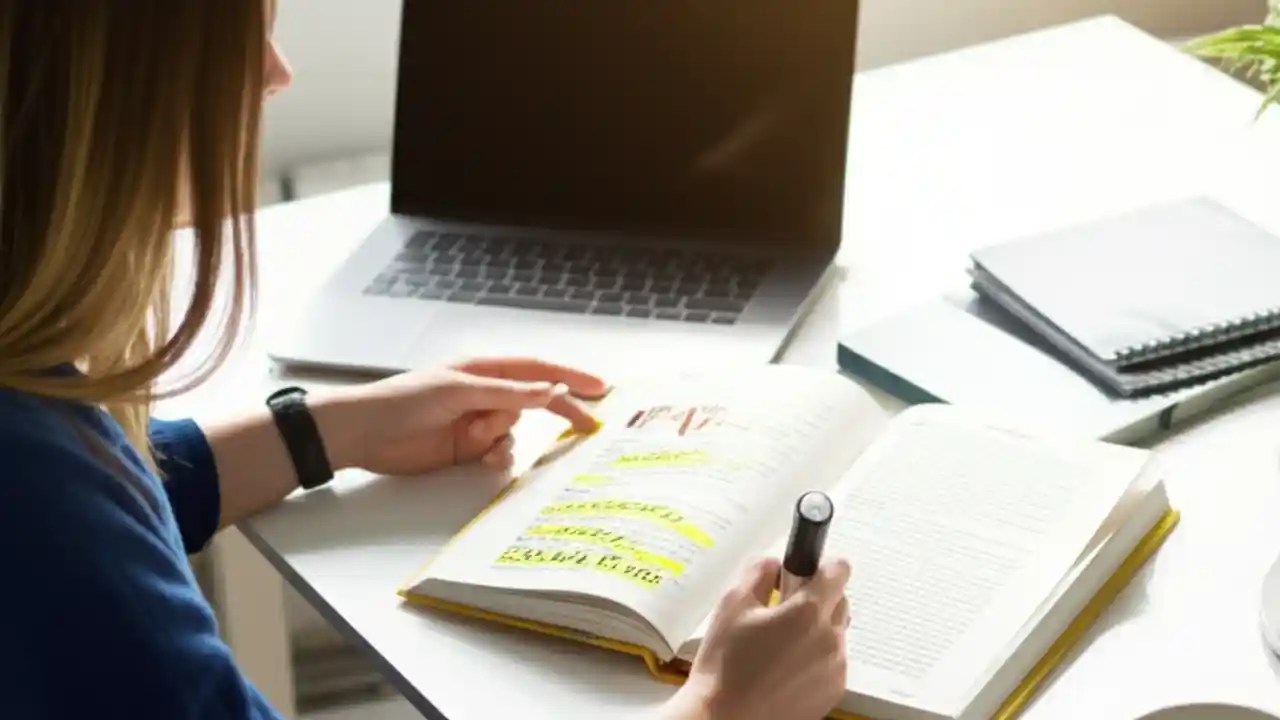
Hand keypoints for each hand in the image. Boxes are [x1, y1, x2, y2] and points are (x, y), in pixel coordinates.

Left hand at [313, 357, 608, 475]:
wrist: (362, 433)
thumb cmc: (405, 400)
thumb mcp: (459, 391)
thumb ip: (508, 393)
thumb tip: (552, 388)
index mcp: (483, 369)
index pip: (537, 369)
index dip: (570, 377)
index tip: (601, 388)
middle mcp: (484, 394)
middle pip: (534, 403)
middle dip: (557, 413)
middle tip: (588, 428)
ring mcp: (476, 423)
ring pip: (515, 432)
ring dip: (505, 438)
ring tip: (479, 440)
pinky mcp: (466, 451)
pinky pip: (498, 454)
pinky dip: (496, 458)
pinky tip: (481, 458)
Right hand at [661, 557, 850, 719]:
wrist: (726, 719)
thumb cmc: (725, 667)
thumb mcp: (732, 604)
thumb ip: (759, 572)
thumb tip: (774, 564)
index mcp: (808, 613)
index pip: (838, 570)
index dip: (821, 565)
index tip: (805, 571)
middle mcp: (829, 639)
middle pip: (839, 601)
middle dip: (815, 598)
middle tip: (782, 609)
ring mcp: (835, 667)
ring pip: (834, 632)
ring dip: (814, 630)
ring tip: (778, 645)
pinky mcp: (833, 691)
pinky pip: (832, 660)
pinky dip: (815, 657)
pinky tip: (784, 667)